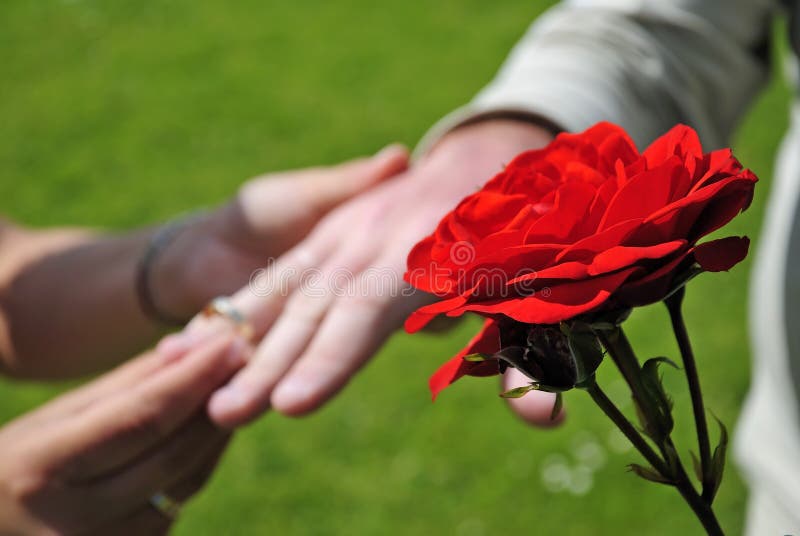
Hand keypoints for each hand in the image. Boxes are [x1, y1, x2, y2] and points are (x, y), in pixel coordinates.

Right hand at [0, 329, 247, 534]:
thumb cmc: (15, 466)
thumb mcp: (53, 419)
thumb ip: (125, 387)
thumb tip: (195, 347)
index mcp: (42, 470)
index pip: (140, 418)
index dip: (194, 378)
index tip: (232, 341)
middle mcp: (69, 521)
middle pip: (174, 455)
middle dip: (218, 401)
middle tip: (249, 357)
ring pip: (187, 484)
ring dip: (217, 433)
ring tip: (237, 387)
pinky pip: (179, 506)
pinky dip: (199, 465)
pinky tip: (211, 432)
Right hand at [163, 119, 556, 426]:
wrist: (489, 153)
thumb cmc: (522, 236)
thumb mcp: (536, 292)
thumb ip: (527, 356)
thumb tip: (543, 422)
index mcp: (428, 251)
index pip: (371, 311)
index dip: (333, 357)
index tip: (292, 403)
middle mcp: (376, 237)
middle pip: (316, 306)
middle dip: (270, 363)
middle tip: (225, 414)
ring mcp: (346, 229)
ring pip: (288, 290)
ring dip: (245, 341)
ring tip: (204, 389)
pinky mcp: (328, 231)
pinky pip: (278, 275)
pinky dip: (239, 310)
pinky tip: (196, 345)